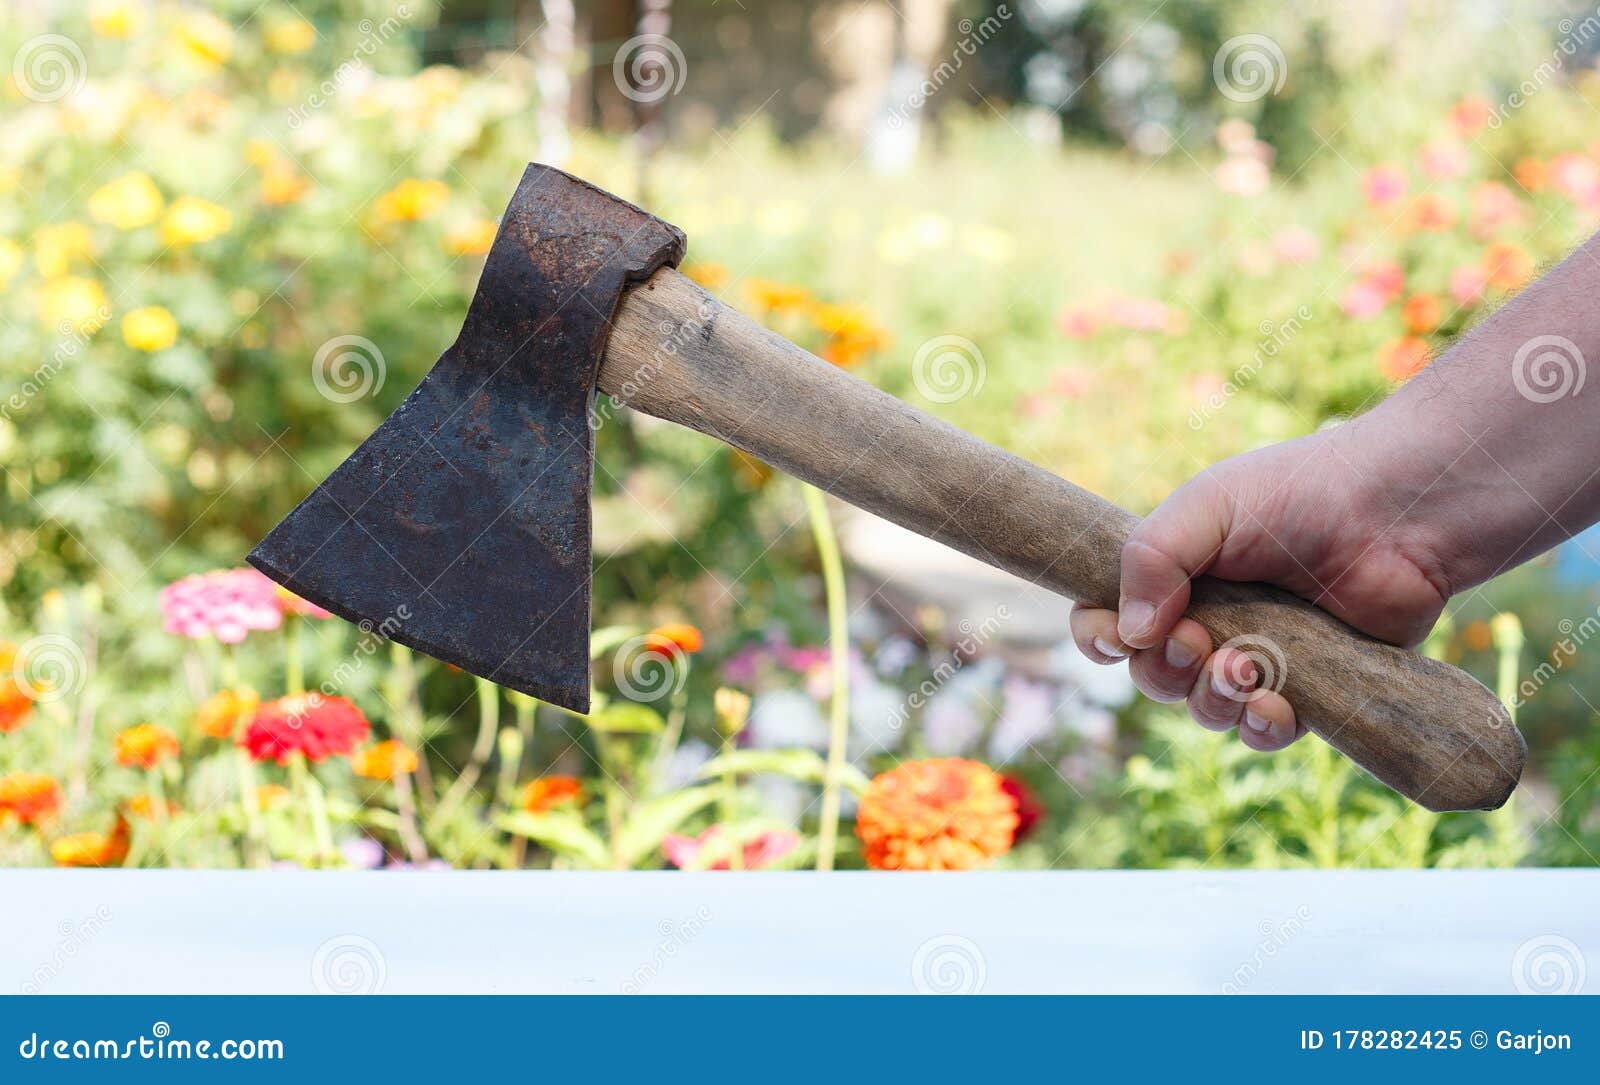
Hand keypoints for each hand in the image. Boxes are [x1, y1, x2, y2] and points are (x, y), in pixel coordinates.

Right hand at [1070, 423, 1451, 750]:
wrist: (1399, 514)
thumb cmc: (1301, 493)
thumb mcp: (1207, 505)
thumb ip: (1150, 558)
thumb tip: (1130, 634)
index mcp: (1176, 576)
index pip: (1108, 622)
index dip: (1099, 639)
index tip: (1119, 638)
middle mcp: (1211, 620)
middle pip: (1153, 677)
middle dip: (1164, 670)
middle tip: (1197, 640)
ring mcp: (1260, 657)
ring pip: (1206, 711)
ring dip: (1211, 700)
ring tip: (1245, 667)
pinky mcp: (1312, 689)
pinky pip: (1265, 732)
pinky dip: (1260, 727)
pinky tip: (1274, 704)